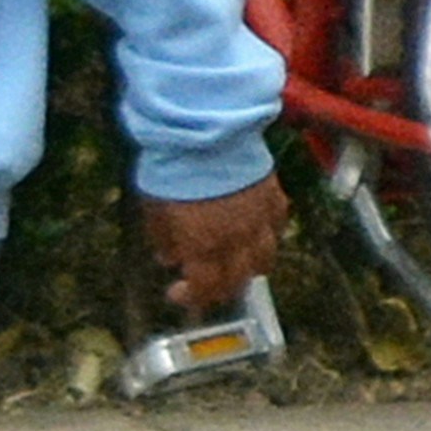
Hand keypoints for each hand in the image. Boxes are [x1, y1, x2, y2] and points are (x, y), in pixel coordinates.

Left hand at [138, 181, 290, 317]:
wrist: (206, 132)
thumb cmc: (173, 170)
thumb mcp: (154, 207)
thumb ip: (163, 238)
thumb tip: (168, 257)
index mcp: (205, 246)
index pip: (206, 288)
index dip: (192, 298)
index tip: (176, 293)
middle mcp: (238, 242)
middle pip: (238, 281)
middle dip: (220, 288)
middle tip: (205, 284)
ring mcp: (261, 221)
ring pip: (264, 260)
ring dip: (248, 268)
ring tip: (234, 263)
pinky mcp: (275, 199)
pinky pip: (277, 228)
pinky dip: (266, 236)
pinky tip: (255, 231)